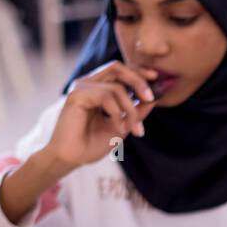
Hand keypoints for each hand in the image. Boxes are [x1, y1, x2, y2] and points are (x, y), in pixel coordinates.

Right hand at [43, 61, 158, 170]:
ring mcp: (81, 87)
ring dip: (130, 109)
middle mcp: (88, 84)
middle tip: (150, 97)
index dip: (137, 71)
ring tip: (133, 129)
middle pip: (117, 68)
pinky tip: (117, 128)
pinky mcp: (76, 95)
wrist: (71, 158)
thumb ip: (136, 111)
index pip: (119, 71)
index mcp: (97, 88)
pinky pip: (106, 97)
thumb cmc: (92, 144)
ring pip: (116, 87)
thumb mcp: (122, 126)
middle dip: (138, 81)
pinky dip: (117, 113)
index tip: (155, 77)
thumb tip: (154, 97)